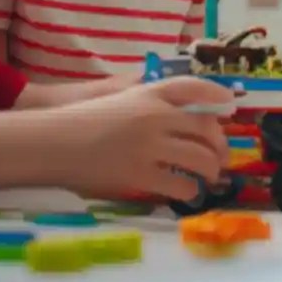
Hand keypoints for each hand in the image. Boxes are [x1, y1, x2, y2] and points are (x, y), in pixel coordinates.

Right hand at [54, 77, 231, 201]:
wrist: (50, 143)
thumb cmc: (81, 122)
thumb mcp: (118, 100)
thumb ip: (150, 103)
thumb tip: (187, 116)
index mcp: (149, 94)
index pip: (194, 88)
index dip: (218, 95)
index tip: (231, 106)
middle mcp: (155, 116)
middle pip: (206, 129)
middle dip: (220, 145)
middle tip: (221, 158)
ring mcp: (150, 145)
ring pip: (200, 159)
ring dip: (210, 171)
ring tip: (208, 178)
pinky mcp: (140, 174)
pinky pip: (181, 184)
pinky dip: (190, 191)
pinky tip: (187, 193)